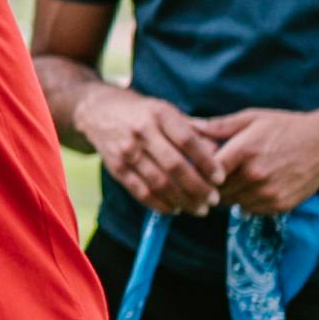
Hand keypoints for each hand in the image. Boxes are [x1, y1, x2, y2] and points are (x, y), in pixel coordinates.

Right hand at [81, 80, 223, 215]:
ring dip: (183, 201)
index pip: (188, 141)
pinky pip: (141, 192)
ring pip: (159, 183)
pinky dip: (161, 205)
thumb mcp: (166, 110)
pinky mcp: (117, 168)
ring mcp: (127, 151)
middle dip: (198, 187)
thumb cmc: (142, 112)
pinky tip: (176, 209)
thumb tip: (218, 152)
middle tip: (213, 200)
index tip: (220, 178)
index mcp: (159, 113)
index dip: (206, 162)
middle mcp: (142, 132)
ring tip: (199, 209)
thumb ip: (191, 131)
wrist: (97, 111)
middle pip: (175, 166)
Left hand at [199, 105, 318, 216]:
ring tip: (234, 179)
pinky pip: (249, 209)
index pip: (207, 172)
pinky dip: (245, 201)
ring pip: (231, 202)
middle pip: (217, 190)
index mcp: (245, 150)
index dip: (198, 172)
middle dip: (210, 185)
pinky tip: (251, 186)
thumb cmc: (286, 128)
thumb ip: (218, 126)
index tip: (195, 169)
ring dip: (227, 194)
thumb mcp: (252, 119)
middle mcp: (255, 175)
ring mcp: (268, 193)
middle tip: (211, 176)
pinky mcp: (278, 206)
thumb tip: (188, 124)